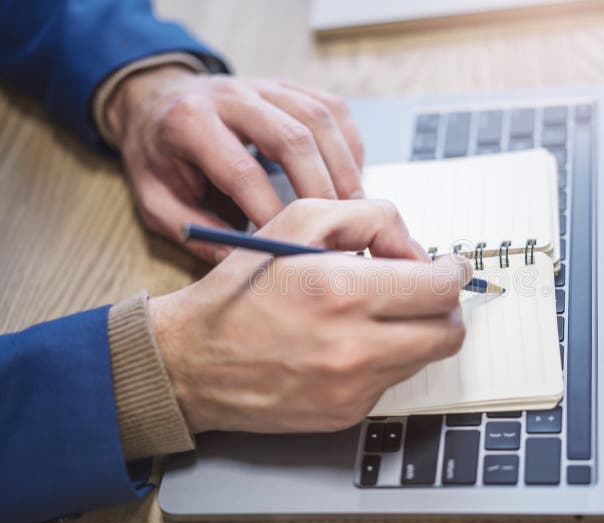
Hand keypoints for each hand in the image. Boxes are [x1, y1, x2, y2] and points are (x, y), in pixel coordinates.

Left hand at [106, 65, 364, 262]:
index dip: (272, 213)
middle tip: (340, 230)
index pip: (243, 172)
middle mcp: (231, 94)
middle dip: (321, 189)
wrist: (155, 102)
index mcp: (189, 122)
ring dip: (344, 168)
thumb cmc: (159, 158)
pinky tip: (353, 177)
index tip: (294, 249)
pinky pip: (331, 107)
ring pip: (319, 118)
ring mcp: (263, 85)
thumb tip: (246, 264)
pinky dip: (349, 144)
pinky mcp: (287, 86)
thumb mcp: (156, 202)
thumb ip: (197, 233)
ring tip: (356, 209)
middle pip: (293, 138)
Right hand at [149, 199, 472, 433]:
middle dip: (445, 306)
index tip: (448, 266)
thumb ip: (370, 217)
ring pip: (425, 357)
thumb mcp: (298, 220)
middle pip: (449, 332)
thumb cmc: (241, 288)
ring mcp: (353, 388)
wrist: (191, 361)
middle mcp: (354, 347)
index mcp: (344, 292)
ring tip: (377, 313)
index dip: (453, 272)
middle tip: (423, 291)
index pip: (441, 288)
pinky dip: (384, 358)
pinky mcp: (346, 414)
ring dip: (416, 331)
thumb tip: (416, 250)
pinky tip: (349, 342)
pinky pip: (391, 381)